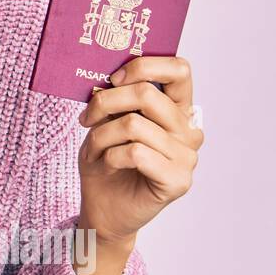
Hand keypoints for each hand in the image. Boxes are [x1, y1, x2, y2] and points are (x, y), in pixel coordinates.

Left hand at [75, 56, 204, 250]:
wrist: (103, 208)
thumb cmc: (106, 162)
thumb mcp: (105, 123)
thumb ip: (116, 101)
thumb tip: (105, 81)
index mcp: (176, 110)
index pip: (179, 70)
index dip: (144, 66)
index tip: (114, 78)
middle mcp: (188, 130)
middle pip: (147, 94)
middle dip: (105, 101)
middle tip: (87, 117)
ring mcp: (187, 156)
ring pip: (134, 125)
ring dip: (102, 135)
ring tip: (94, 148)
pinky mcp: (178, 181)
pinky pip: (136, 153)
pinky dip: (110, 155)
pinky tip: (107, 164)